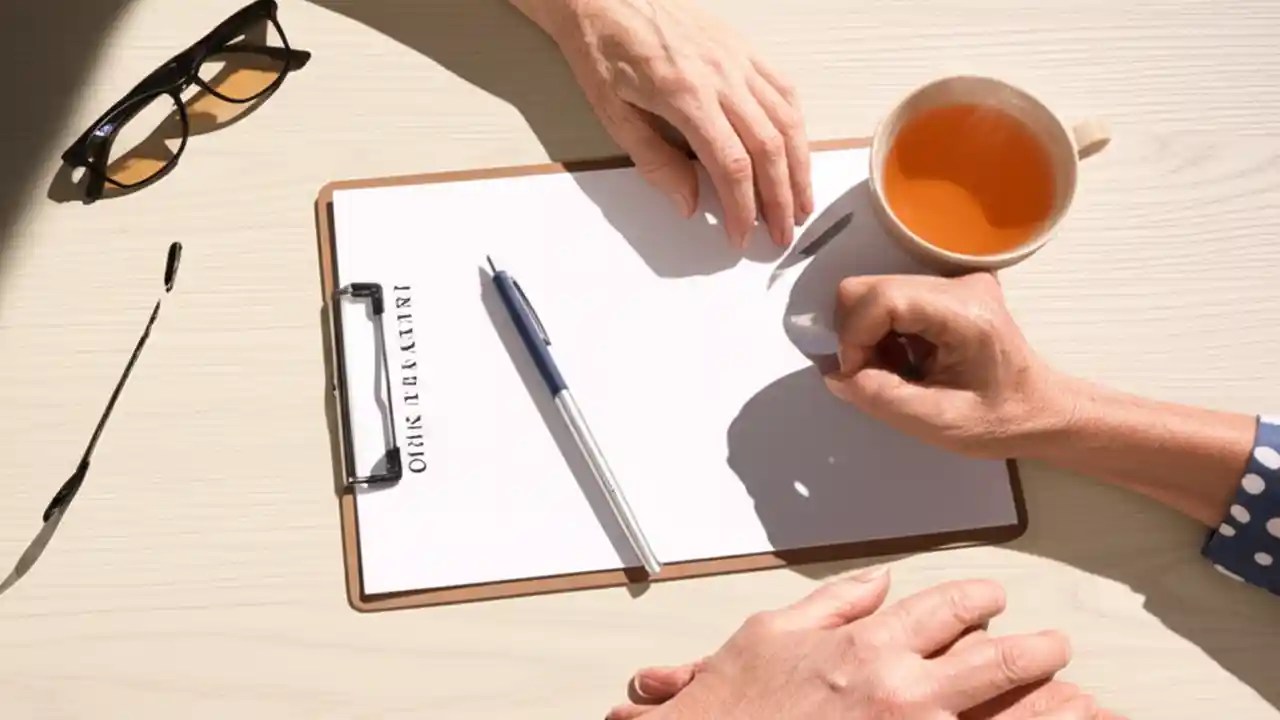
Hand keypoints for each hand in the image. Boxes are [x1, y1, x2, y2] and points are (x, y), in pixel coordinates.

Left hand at [523, 0, 811, 247]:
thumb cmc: (604, 53)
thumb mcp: (614, 115)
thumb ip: (655, 162)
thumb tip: (690, 204)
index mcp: (686, 96)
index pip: (731, 164)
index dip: (742, 208)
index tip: (741, 236)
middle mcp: (722, 76)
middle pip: (768, 148)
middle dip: (780, 198)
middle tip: (783, 234)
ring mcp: (738, 60)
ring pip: (786, 120)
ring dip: (799, 167)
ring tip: (801, 202)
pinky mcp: (743, 49)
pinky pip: (783, 89)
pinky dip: (797, 126)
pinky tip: (798, 151)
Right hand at [606, 568, 1075, 718]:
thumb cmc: (735, 704)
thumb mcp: (772, 632)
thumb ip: (833, 602)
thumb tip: (876, 582)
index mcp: (868, 648)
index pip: (946, 610)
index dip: (979, 598)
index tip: (993, 597)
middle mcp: (900, 695)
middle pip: (993, 663)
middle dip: (1034, 652)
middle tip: (1054, 647)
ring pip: (1001, 719)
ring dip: (1045, 706)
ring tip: (1080, 701)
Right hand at [822, 273, 1068, 458]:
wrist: (1043, 411)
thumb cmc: (1001, 422)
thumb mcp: (939, 424)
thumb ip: (883, 398)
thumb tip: (835, 375)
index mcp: (965, 312)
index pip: (883, 298)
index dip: (853, 336)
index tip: (857, 376)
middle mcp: (958, 282)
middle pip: (870, 289)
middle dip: (856, 336)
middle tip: (874, 377)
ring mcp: (951, 281)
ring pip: (873, 293)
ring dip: (868, 337)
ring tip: (896, 373)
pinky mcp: (945, 288)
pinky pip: (889, 300)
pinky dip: (882, 334)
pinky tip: (906, 361)